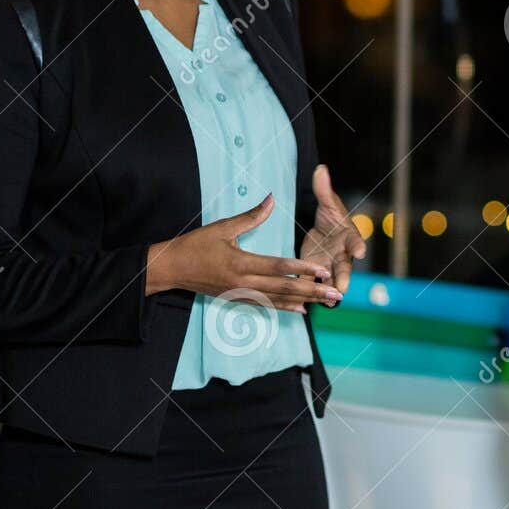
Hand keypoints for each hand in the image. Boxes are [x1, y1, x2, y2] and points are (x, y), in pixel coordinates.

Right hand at [147, 194, 342, 313]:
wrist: (171, 269)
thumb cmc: (195, 245)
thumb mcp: (222, 227)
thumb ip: (250, 216)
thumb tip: (271, 199)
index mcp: (240, 263)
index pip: (278, 267)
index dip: (302, 269)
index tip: (323, 271)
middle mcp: (242, 282)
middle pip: (284, 288)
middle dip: (313, 291)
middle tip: (336, 293)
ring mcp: (240, 293)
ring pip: (278, 299)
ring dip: (305, 301)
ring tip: (327, 302)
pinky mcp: (238, 299)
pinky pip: (266, 304)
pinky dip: (285, 307)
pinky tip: (302, 309)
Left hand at [300, 164, 366, 294]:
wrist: (324, 230)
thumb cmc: (331, 216)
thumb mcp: (327, 202)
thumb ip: (323, 189)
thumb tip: (321, 169)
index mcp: (348, 236)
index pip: (355, 240)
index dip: (358, 245)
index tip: (360, 251)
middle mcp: (342, 254)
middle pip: (344, 267)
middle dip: (343, 277)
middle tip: (343, 287)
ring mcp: (330, 266)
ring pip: (330, 281)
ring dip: (328, 291)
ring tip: (326, 303)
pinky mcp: (315, 272)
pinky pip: (313, 284)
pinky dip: (310, 293)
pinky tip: (305, 304)